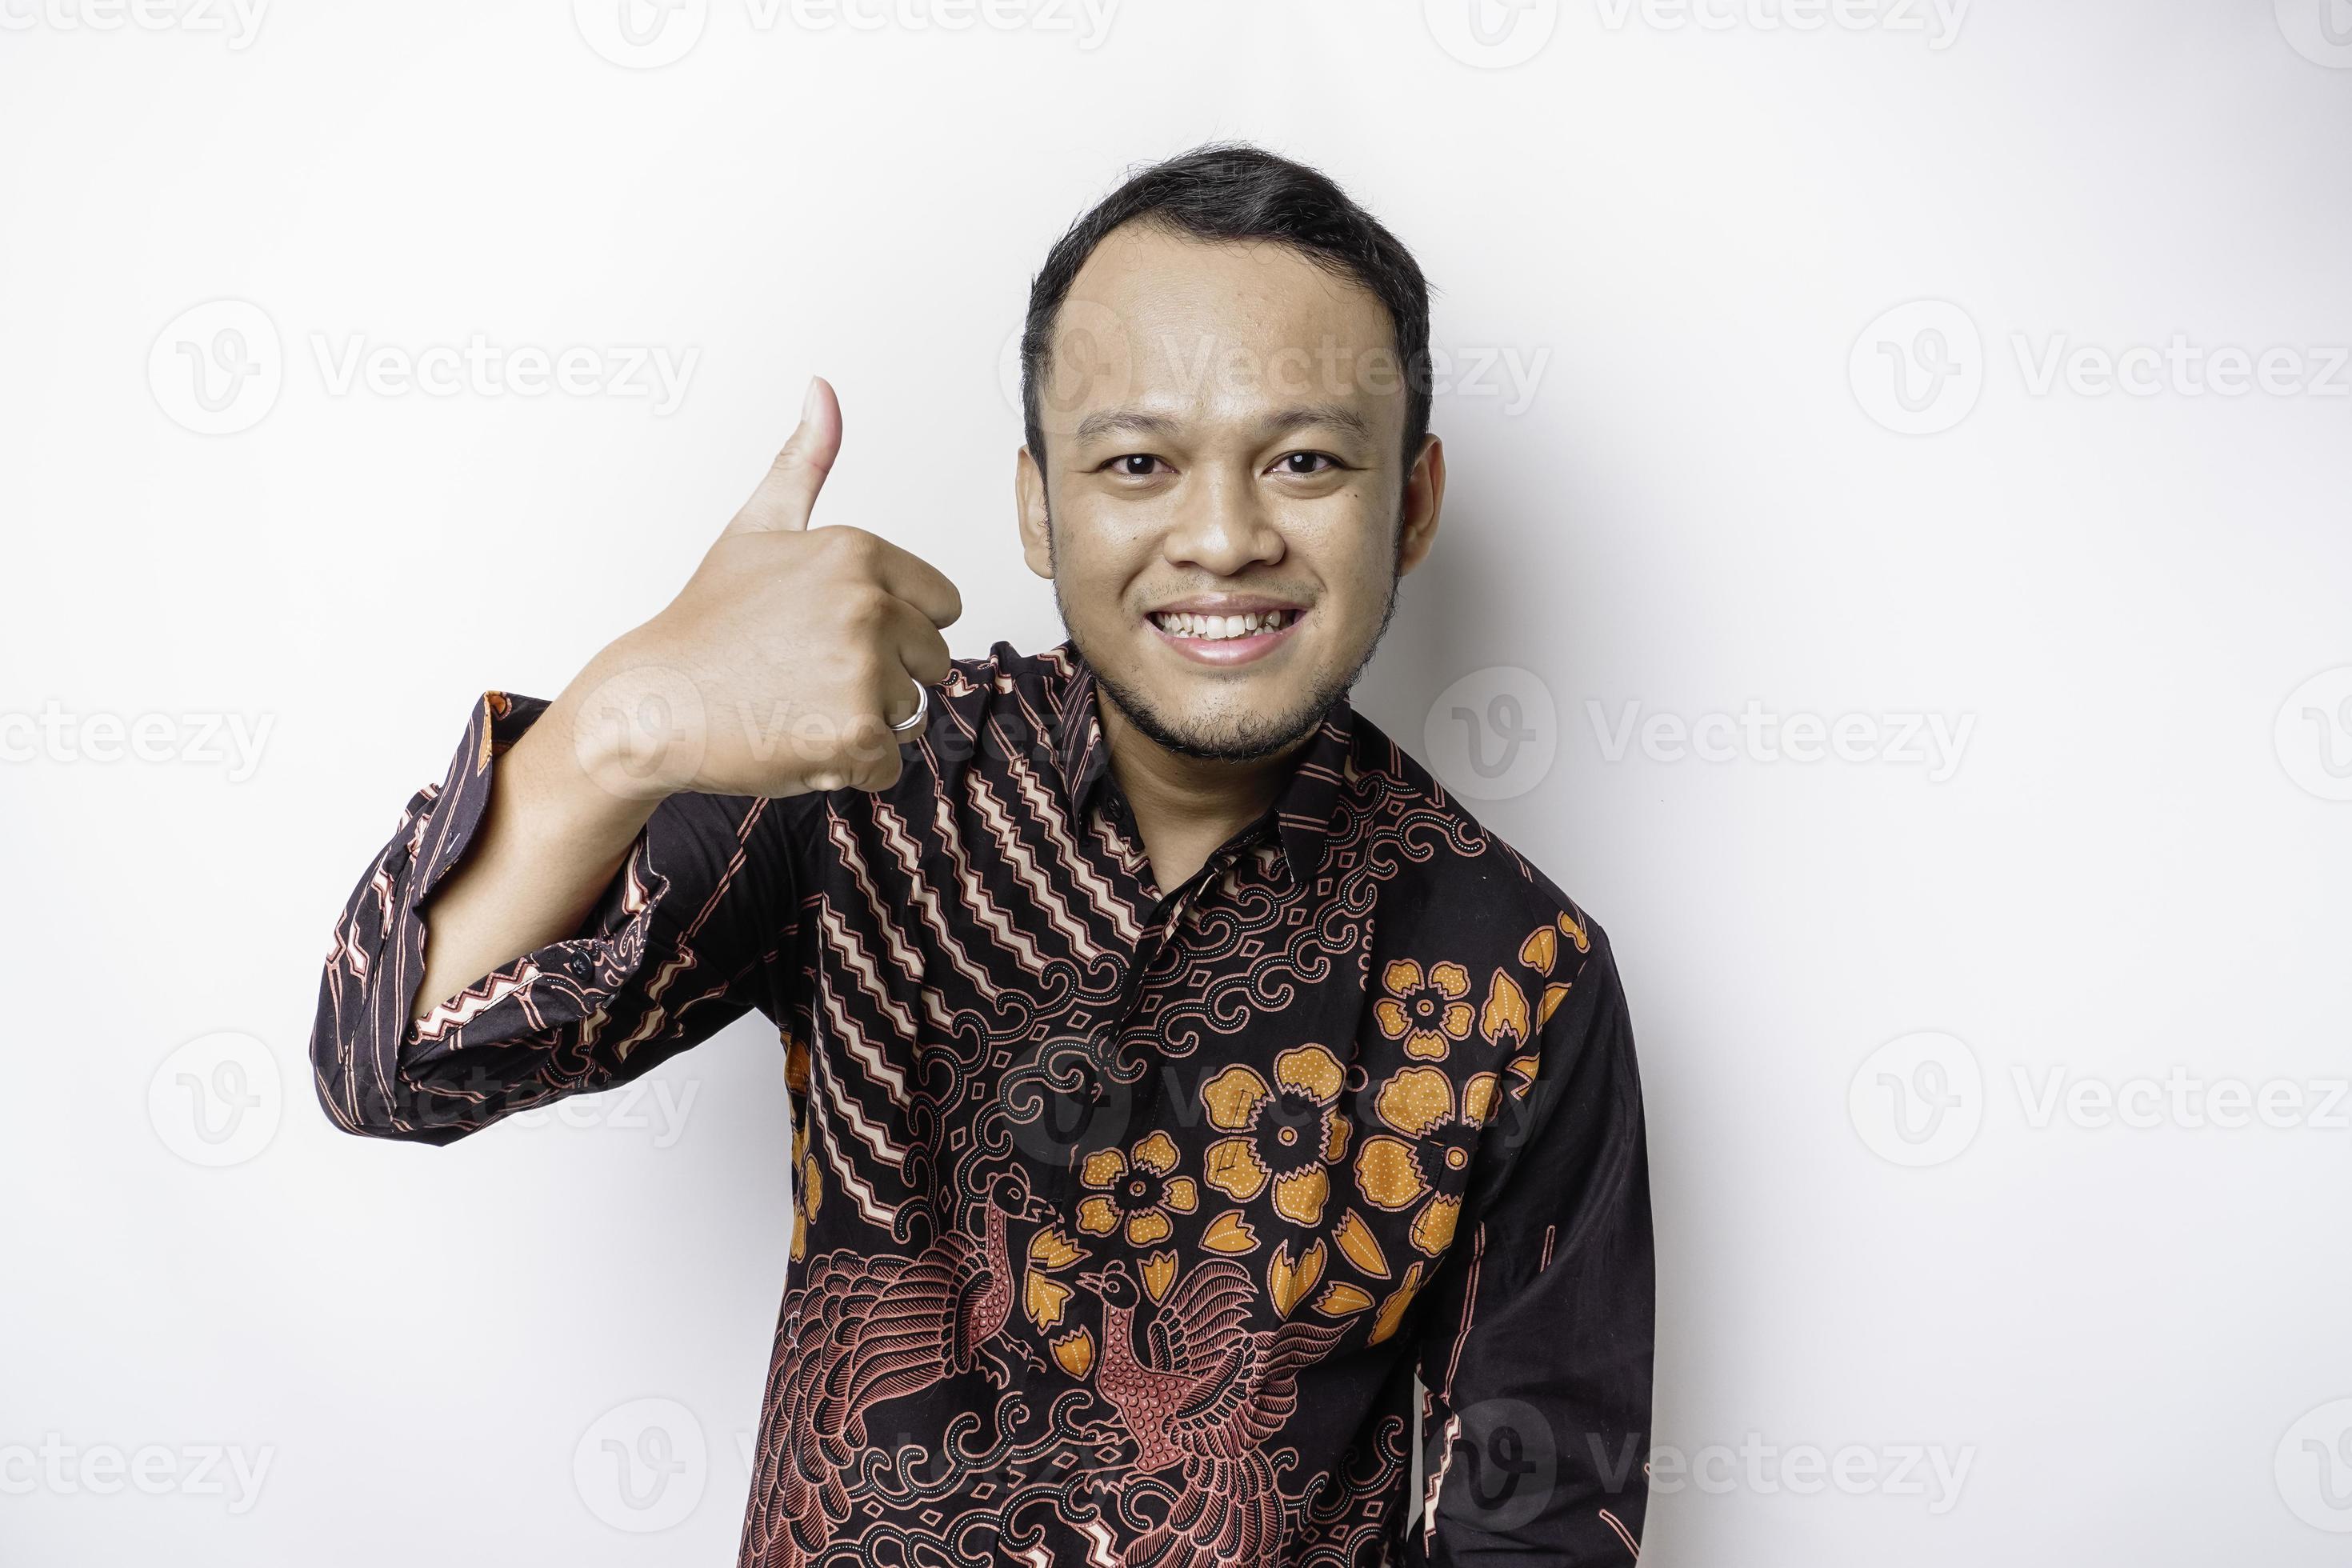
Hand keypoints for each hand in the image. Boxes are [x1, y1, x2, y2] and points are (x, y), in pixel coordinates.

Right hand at [568, 377, 961, 799]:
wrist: (652, 703)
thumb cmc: (707, 621)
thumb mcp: (757, 528)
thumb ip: (804, 462)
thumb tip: (822, 389)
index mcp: (859, 552)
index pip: (942, 606)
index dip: (894, 627)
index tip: (830, 631)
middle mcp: (869, 605)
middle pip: (932, 662)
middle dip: (882, 676)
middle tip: (807, 673)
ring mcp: (864, 671)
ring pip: (911, 712)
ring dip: (863, 722)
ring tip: (797, 704)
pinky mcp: (855, 735)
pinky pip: (890, 762)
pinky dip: (849, 766)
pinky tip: (796, 739)